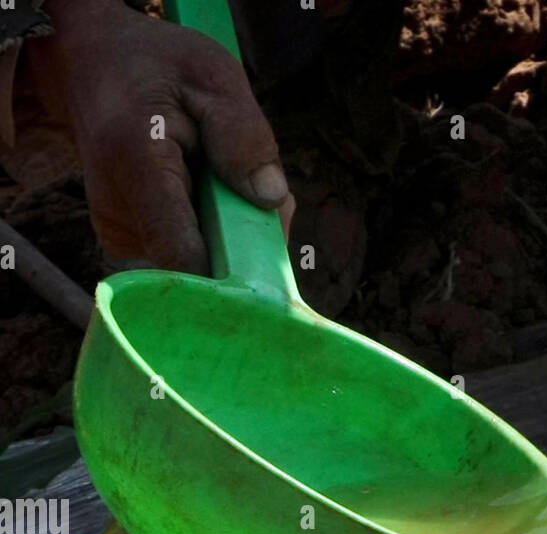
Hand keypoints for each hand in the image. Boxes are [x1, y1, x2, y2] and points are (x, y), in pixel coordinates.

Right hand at [35, 0, 293, 271]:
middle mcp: (119, 214)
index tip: (267, 258)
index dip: (234, 270)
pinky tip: (200, 191)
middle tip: (249, 188)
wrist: (93, 69)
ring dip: (227, 231)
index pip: (185, 257)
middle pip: (203, 265)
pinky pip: (186, 253)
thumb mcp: (210, 72)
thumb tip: (271, 198)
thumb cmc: (156, 67)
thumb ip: (242, 133)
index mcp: (137, 165)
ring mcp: (121, 235)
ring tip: (215, 179)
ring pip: (198, 262)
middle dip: (243, 239)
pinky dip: (208, 230)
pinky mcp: (128, 243)